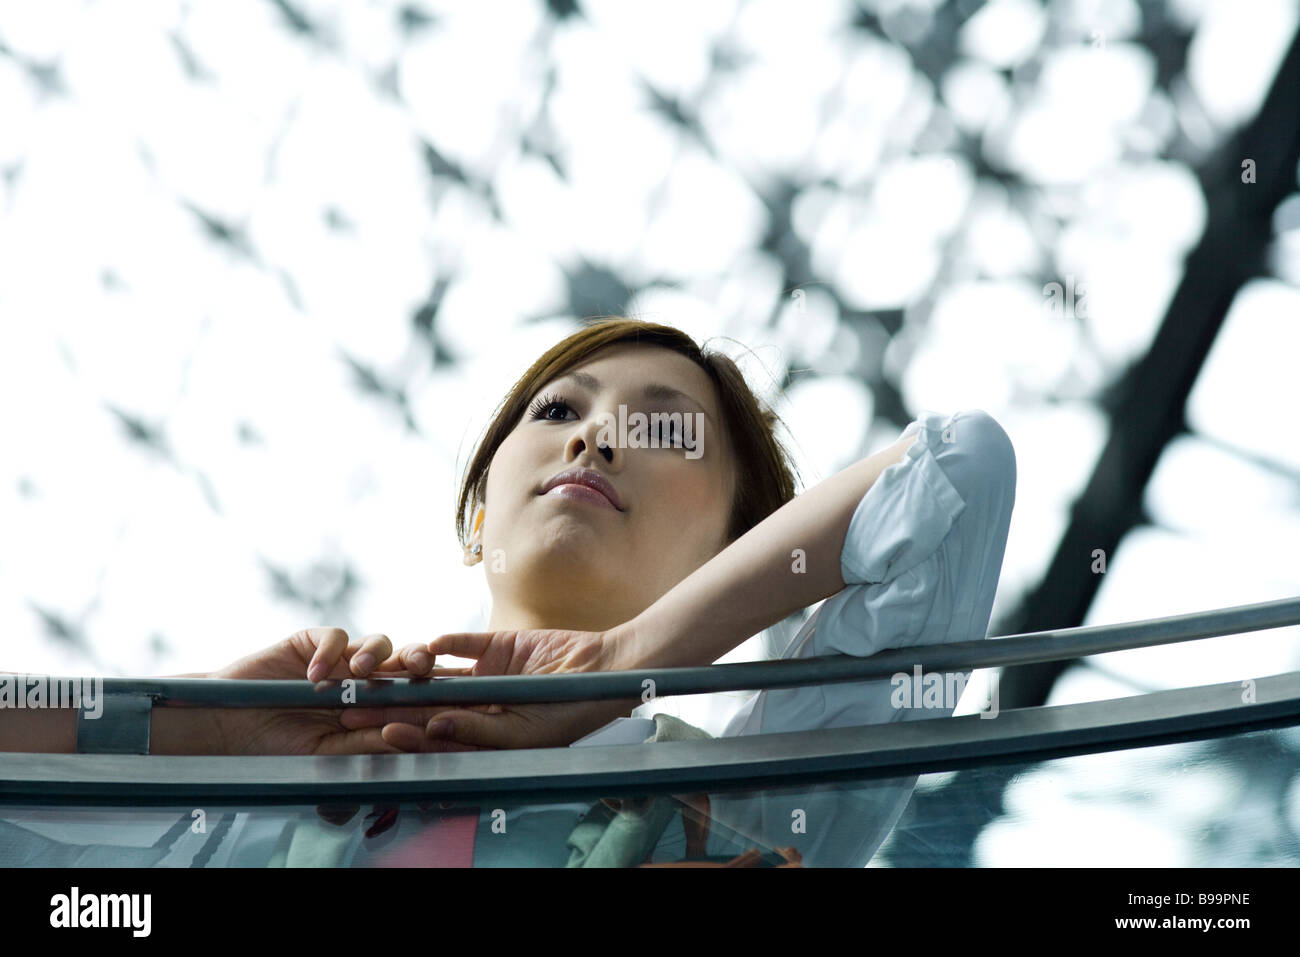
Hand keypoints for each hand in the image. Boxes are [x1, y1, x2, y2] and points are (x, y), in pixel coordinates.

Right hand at [176, 628, 479, 754]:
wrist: (230, 726)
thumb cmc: (280, 747)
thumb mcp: (328, 753)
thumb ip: (368, 744)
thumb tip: (413, 740)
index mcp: (377, 706)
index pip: (416, 694)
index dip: (436, 690)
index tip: (455, 693)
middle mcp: (365, 678)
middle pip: (406, 660)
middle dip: (419, 659)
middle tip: (421, 666)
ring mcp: (341, 657)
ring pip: (377, 643)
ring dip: (374, 653)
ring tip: (359, 670)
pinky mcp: (312, 641)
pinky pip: (333, 636)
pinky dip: (328, 652)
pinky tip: (313, 675)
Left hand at [338, 626, 644, 750]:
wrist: (607, 670)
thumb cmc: (571, 713)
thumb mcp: (523, 732)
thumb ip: (478, 730)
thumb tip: (433, 728)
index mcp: (486, 735)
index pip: (437, 738)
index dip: (407, 734)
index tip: (378, 731)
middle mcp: (482, 707)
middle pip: (428, 706)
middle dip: (393, 705)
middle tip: (356, 703)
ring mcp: (487, 676)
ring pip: (439, 676)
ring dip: (409, 674)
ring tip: (379, 671)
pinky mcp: (497, 646)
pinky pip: (464, 644)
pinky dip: (446, 643)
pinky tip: (426, 645)